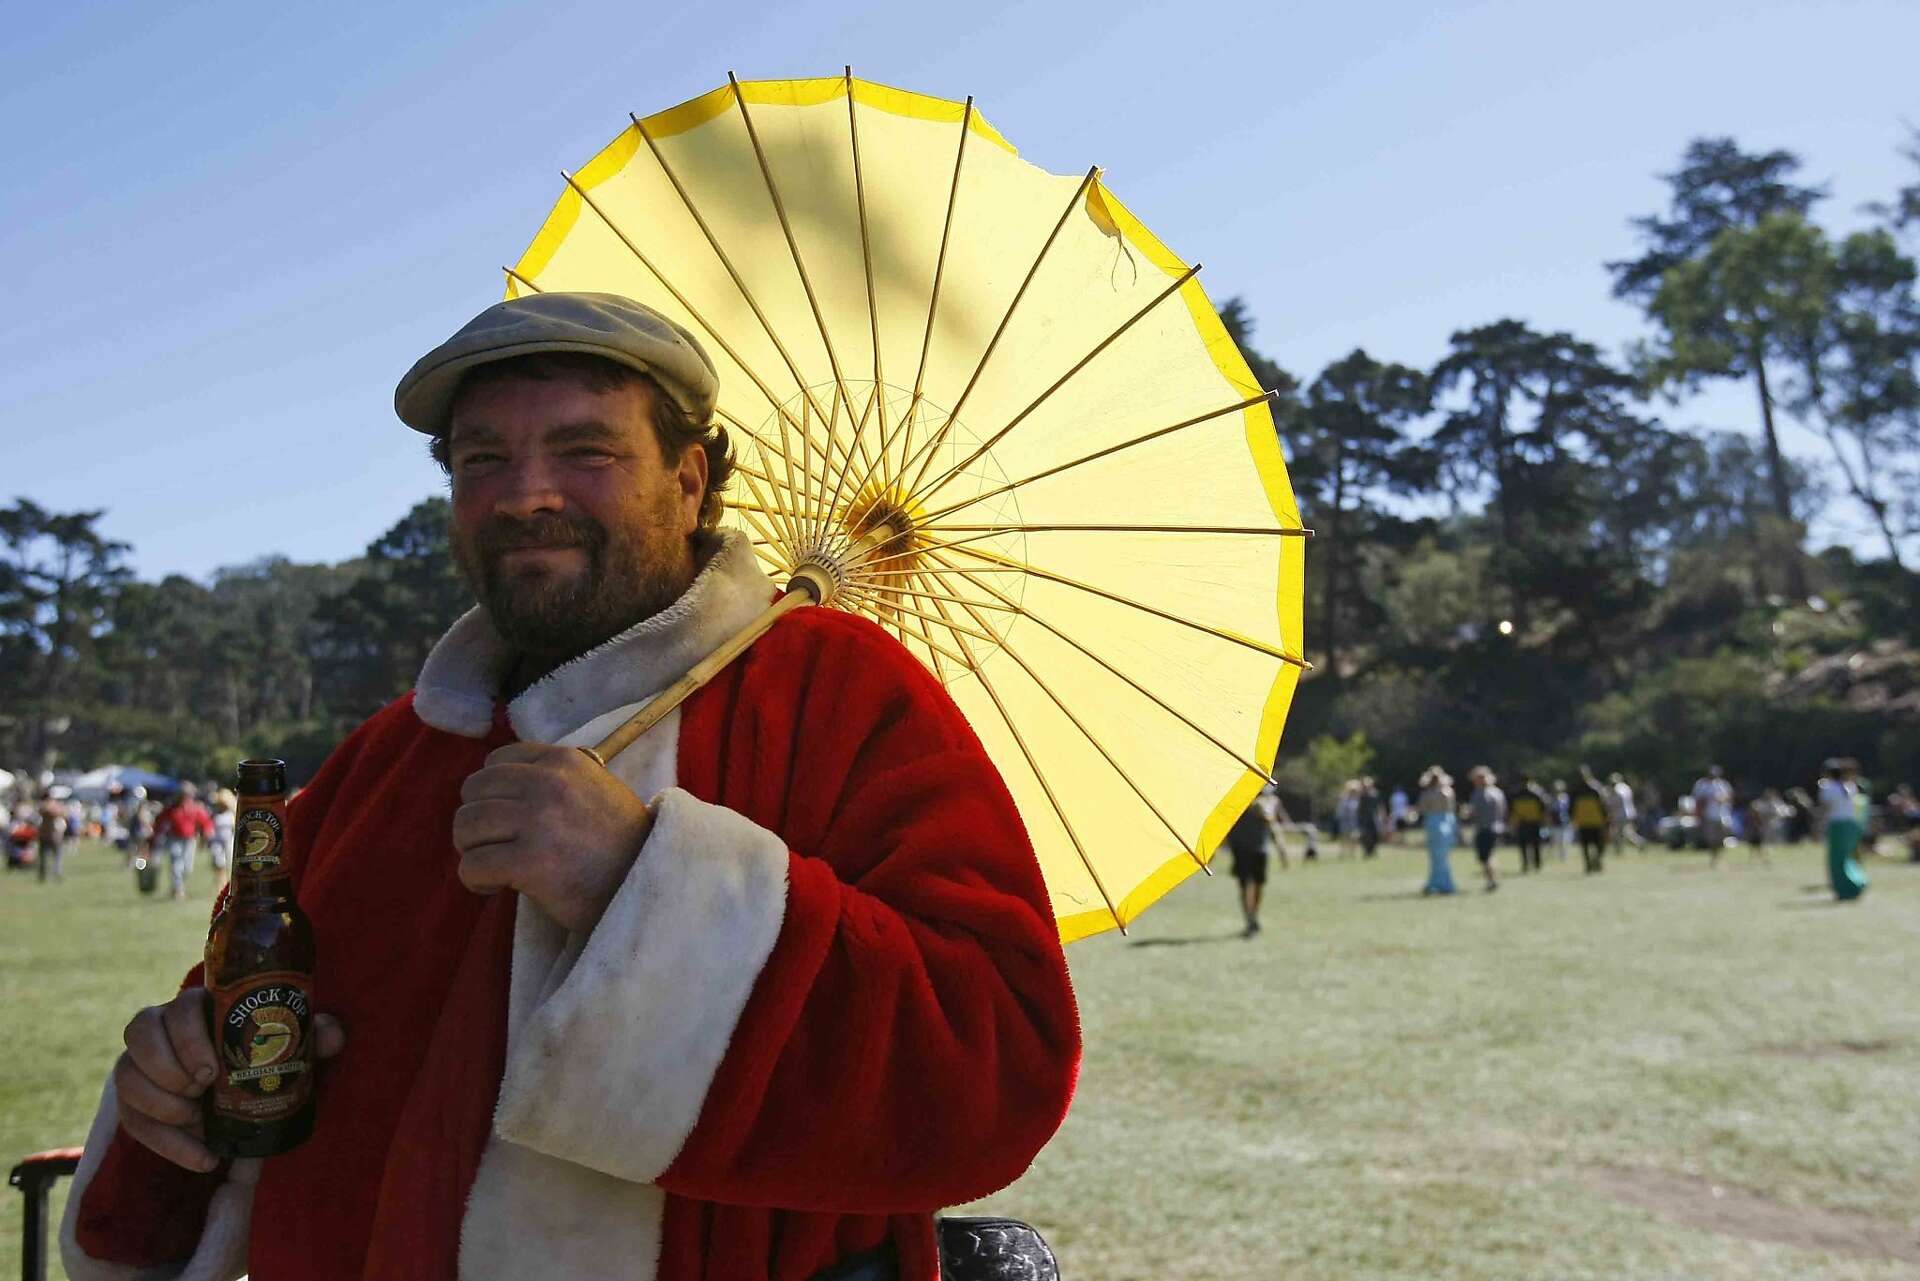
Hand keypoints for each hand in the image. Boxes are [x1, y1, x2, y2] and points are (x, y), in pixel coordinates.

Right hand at [115, 988, 344, 1171]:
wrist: (242, 1087)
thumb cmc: (265, 1052)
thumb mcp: (291, 1041)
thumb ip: (312, 1033)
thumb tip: (332, 1036)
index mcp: (199, 1007)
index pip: (177, 1008)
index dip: (187, 1038)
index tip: (211, 1071)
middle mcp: (161, 1029)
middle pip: (138, 1033)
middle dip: (167, 1069)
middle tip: (200, 1093)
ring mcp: (142, 1064)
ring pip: (125, 1076)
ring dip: (159, 1105)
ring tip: (198, 1121)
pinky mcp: (135, 1101)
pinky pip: (132, 1121)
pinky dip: (165, 1144)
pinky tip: (202, 1158)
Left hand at [453, 742, 654, 932]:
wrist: (648, 882)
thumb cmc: (623, 842)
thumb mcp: (597, 788)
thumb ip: (558, 778)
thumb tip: (509, 782)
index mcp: (563, 761)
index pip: (495, 761)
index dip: (489, 792)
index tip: (502, 817)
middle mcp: (546, 782)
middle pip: (473, 791)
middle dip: (475, 821)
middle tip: (492, 845)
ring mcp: (536, 820)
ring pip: (465, 826)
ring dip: (472, 850)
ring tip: (492, 867)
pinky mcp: (529, 861)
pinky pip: (472, 865)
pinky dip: (474, 879)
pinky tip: (495, 887)